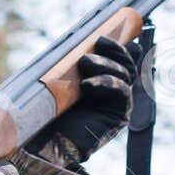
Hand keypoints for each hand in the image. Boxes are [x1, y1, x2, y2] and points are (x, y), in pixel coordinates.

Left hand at [26, 33, 145, 166]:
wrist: (47, 143)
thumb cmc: (49, 111)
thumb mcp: (61, 79)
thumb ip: (74, 62)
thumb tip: (83, 43)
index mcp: (102, 80)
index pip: (120, 57)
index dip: (121, 43)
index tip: (110, 31)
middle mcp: (113, 92)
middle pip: (127, 63)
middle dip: (116, 49)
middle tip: (99, 41)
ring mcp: (118, 104)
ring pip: (125, 75)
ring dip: (107, 64)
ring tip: (84, 62)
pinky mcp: (119, 116)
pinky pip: (122, 92)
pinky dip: (107, 83)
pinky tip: (87, 85)